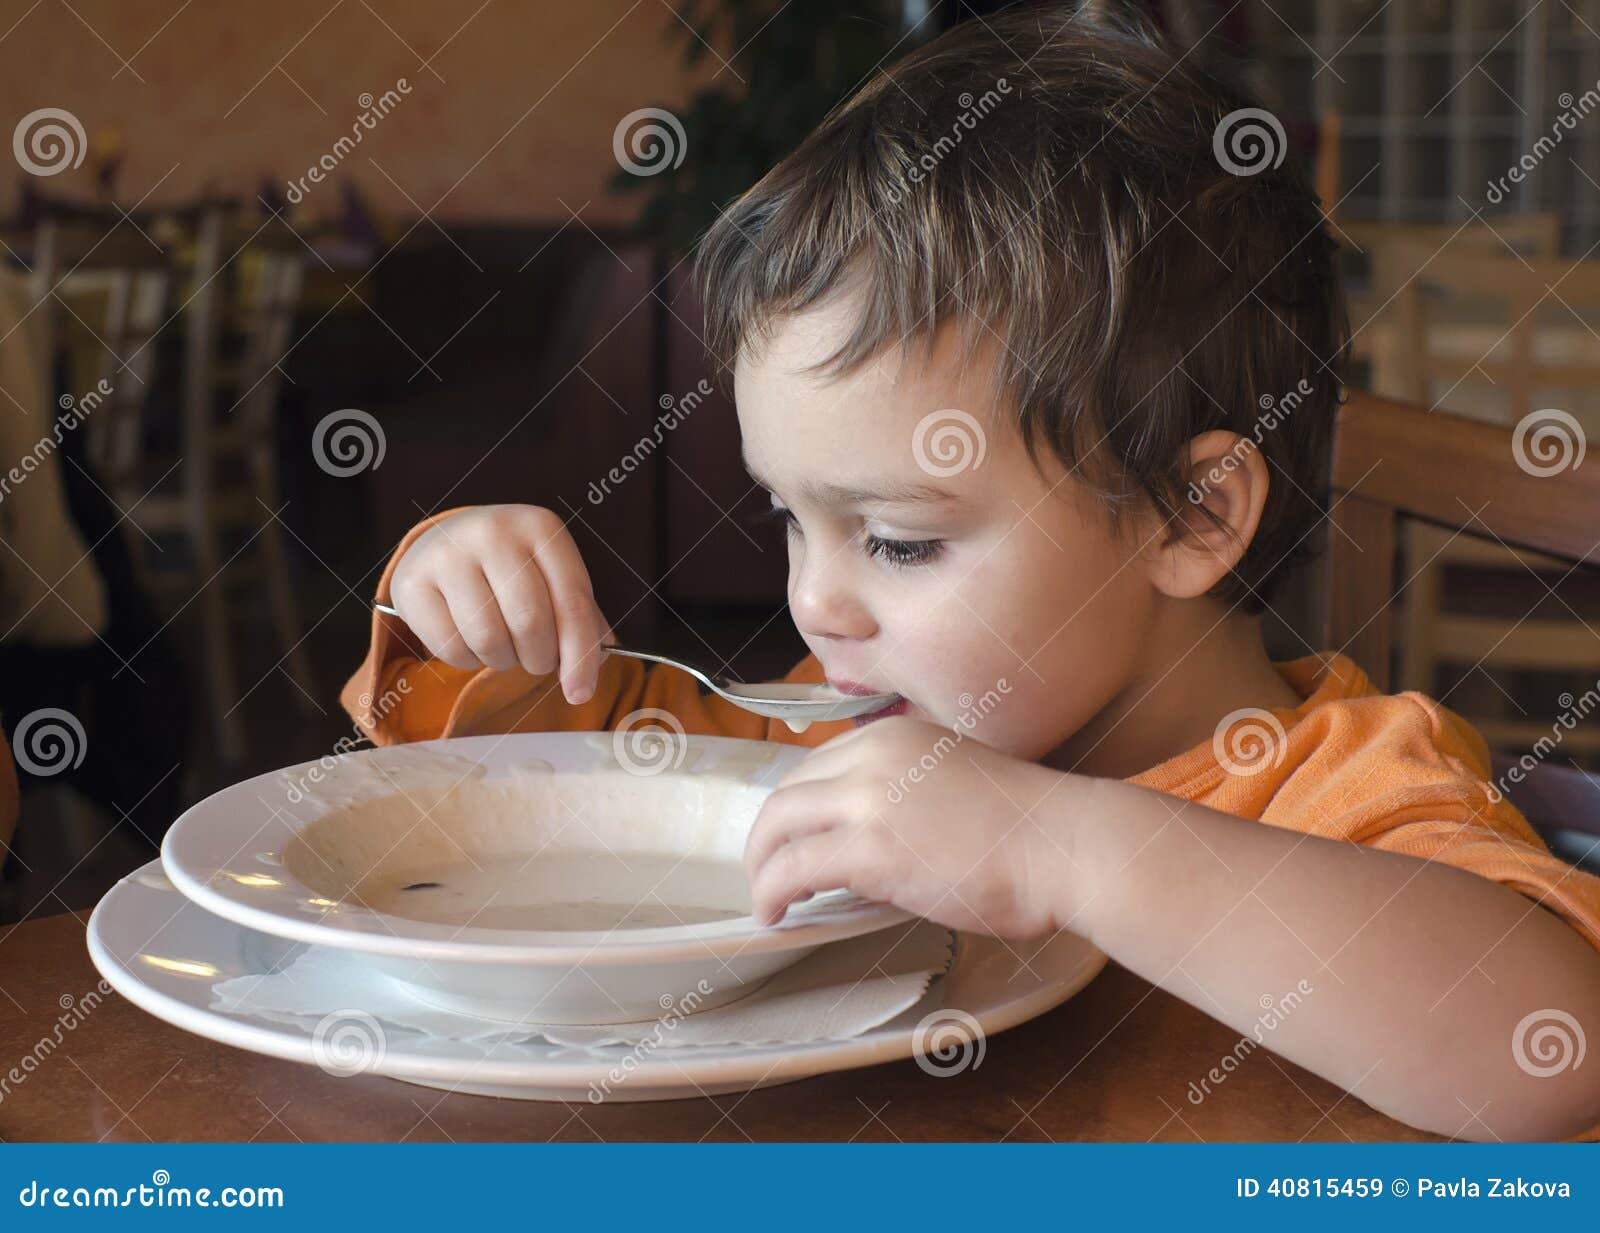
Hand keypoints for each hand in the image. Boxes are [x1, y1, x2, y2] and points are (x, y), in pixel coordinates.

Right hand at [388, 505, 613, 703]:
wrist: (449, 541)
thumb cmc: (513, 568)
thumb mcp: (553, 577)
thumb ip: (580, 619)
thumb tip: (592, 670)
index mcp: (540, 527)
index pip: (572, 601)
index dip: (581, 654)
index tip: (581, 692)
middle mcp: (493, 532)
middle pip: (530, 622)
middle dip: (540, 658)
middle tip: (536, 657)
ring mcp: (448, 554)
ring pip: (489, 639)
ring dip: (503, 659)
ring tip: (502, 643)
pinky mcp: (412, 583)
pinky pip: (450, 647)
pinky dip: (467, 659)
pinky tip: (469, 637)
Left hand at [743, 716, 1081, 937]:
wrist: (1064, 846)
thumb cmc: (1030, 829)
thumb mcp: (954, 783)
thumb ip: (908, 795)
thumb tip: (876, 841)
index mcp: (894, 735)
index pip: (819, 765)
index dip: (798, 808)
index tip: (793, 838)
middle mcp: (872, 754)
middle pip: (789, 790)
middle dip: (768, 835)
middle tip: (767, 871)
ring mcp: (868, 798)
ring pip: (778, 824)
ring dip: (761, 864)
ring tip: (765, 897)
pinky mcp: (869, 847)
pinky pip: (793, 868)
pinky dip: (772, 891)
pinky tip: (774, 913)